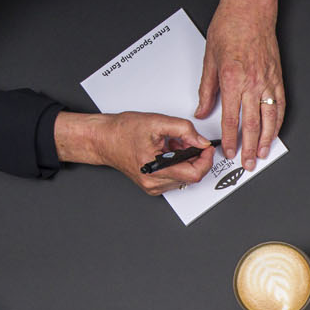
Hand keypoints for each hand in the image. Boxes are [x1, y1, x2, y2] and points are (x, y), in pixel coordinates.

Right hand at [57, 111, 214, 195]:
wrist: (102, 139)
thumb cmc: (122, 131)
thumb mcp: (156, 122)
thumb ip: (184, 130)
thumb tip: (201, 141)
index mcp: (156, 169)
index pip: (194, 174)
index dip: (205, 160)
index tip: (207, 148)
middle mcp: (155, 183)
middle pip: (191, 175)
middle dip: (193, 156)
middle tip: (185, 141)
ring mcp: (153, 187)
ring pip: (184, 177)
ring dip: (184, 160)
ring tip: (171, 145)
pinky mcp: (152, 186)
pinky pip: (174, 177)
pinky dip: (176, 164)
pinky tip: (166, 153)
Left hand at [199, 0, 284, 170]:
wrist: (251, 8)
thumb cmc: (230, 26)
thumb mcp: (209, 58)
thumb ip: (207, 89)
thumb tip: (202, 109)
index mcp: (232, 78)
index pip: (231, 118)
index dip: (229, 139)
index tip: (228, 151)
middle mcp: (252, 82)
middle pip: (251, 124)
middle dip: (248, 147)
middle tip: (246, 163)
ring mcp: (268, 81)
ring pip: (269, 119)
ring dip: (266, 140)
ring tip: (261, 154)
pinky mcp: (278, 77)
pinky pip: (280, 106)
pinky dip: (278, 122)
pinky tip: (274, 132)